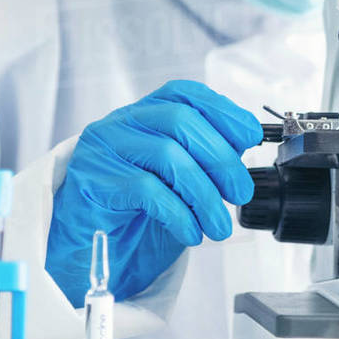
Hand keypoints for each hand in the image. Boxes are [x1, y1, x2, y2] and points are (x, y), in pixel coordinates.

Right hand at [45, 80, 261, 305]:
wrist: (88, 245)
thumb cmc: (138, 207)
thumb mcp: (177, 175)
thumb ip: (204, 154)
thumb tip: (244, 146)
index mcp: (147, 112)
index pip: (187, 94)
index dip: (224, 111)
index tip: (251, 137)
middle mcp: (123, 121)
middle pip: (180, 121)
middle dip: (220, 158)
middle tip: (240, 193)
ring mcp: (104, 147)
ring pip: (166, 155)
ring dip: (204, 194)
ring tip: (219, 225)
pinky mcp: (92, 180)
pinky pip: (145, 190)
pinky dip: (178, 213)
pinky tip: (191, 233)